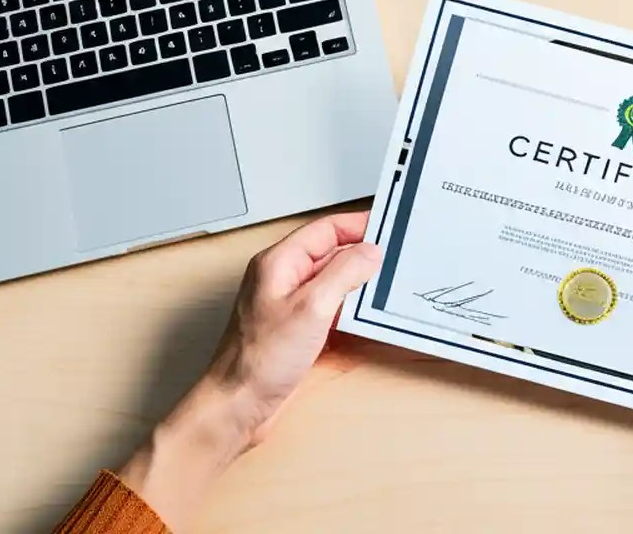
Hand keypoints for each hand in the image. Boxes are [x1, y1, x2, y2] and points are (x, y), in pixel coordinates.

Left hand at [117, 212, 380, 530]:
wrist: (239, 406)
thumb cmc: (257, 361)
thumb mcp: (311, 307)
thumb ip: (343, 273)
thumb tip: (369, 252)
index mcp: (279, 263)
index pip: (326, 229)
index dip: (358, 226)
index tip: (388, 228)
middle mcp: (283, 280)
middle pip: (331, 254)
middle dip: (363, 256)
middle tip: (394, 260)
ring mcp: (290, 306)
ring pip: (333, 284)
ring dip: (359, 286)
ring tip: (385, 288)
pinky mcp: (298, 331)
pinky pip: (331, 311)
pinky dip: (352, 312)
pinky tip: (367, 319)